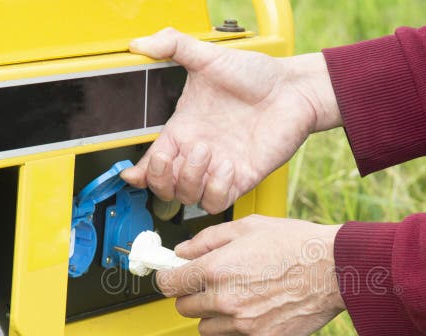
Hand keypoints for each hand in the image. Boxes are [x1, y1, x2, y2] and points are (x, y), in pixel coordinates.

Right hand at [121, 28, 339, 213]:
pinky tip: (227, 165)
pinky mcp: (241, 178)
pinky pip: (218, 201)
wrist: (292, 89)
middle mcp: (198, 153)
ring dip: (190, 179)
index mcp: (184, 130)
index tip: (133, 170)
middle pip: (165, 188)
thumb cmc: (255, 75)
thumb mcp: (208, 57)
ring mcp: (219, 169)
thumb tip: (140, 42)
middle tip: (179, 153)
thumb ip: (172, 45)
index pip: (152, 164)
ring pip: (188, 198)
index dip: (140, 173)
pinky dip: (217, 189)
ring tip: (207, 151)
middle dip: (162, 178)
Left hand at [155, 215, 344, 335]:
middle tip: (216, 283)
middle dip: (194, 296)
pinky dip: (241, 329)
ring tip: (241, 297)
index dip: (169, 278)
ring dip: (216, 317)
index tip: (174, 277)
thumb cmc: (295, 244)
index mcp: (216, 270)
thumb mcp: (248, 227)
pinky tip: (261, 309)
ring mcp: (242, 325)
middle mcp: (225, 301)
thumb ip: (207, 240)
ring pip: (207, 330)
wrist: (335, 271)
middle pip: (184, 309)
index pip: (168, 284)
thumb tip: (181, 252)